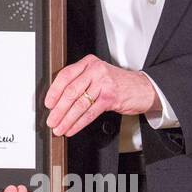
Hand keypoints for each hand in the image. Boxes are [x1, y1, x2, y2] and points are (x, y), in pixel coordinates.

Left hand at [44, 54, 158, 137]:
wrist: (143, 88)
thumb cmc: (118, 83)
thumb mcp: (98, 74)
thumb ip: (80, 81)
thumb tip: (58, 99)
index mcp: (88, 63)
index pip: (65, 75)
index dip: (54, 91)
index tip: (48, 103)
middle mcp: (95, 71)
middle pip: (71, 91)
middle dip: (58, 109)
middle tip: (51, 119)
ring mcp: (103, 84)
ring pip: (79, 104)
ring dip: (66, 119)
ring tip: (59, 127)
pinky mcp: (110, 98)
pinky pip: (90, 113)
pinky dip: (79, 123)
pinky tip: (72, 128)